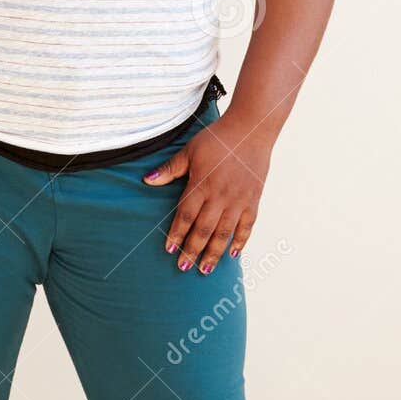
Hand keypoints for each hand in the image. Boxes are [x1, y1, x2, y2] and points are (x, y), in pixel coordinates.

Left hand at [142, 111, 271, 272]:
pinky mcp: (253, 200)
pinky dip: (240, 241)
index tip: (169, 249)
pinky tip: (232, 255)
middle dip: (192, 250)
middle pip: (203, 229)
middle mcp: (220, 196)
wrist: (251, 130)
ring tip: (204, 270)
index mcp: (201, 184)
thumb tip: (147, 180)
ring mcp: (239, 200)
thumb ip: (170, 169)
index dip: (177, 234)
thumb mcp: (189, 150)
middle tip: (183, 267)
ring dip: (214, 253)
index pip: (186, 215)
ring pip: (224, 233)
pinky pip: (247, 226)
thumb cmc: (217, 139)